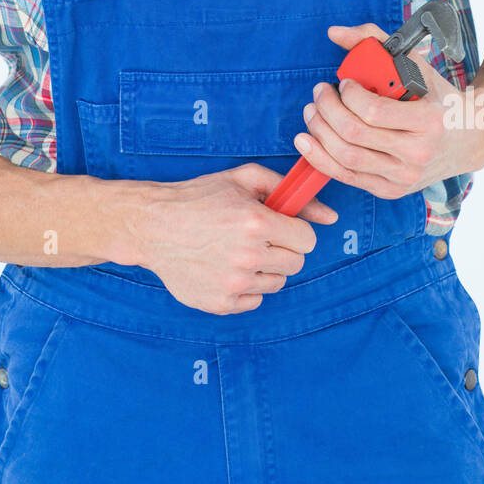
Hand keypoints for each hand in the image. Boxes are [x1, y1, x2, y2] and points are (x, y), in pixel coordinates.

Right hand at [126, 163, 337, 315]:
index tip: (279, 226)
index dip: (295, 231)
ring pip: (277, 283)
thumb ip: (292, 192)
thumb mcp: (244, 179)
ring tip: (237, 251)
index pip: (308, 241)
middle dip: (282, 249)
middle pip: (296, 263)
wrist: (153, 225)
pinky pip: (255, 301)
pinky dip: (245, 288)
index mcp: (256, 222)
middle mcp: (248, 256)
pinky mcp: (220, 304)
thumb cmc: (200, 197)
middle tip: (256, 237)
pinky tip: (224, 268)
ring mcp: (233, 284)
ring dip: (264, 268)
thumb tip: (330, 216)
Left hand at [294, 22, 483, 198]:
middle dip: (326, 109)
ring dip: (319, 131)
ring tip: (313, 111)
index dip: (348, 95)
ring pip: (345, 157)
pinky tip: (309, 140)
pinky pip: (346, 176)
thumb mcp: (415, 65)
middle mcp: (417, 154)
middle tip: (320, 93)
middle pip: (353, 134)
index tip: (344, 82)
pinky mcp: (390, 189)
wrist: (468, 139)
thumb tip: (334, 33)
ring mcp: (404, 176)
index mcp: (429, 121)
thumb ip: (374, 41)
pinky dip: (321, 157)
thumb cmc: (439, 99)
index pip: (373, 112)